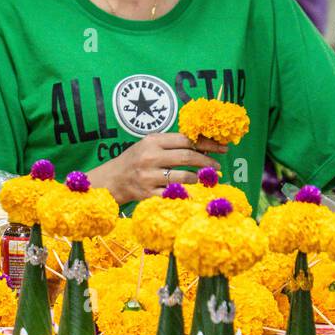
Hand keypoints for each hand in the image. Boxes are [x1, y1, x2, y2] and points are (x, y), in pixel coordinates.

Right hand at [88, 133, 226, 203]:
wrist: (112, 180)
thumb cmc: (135, 160)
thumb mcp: (149, 146)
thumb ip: (172, 145)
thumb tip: (204, 147)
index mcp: (152, 141)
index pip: (185, 140)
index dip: (206, 144)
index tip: (221, 148)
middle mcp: (150, 157)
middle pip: (186, 157)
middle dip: (207, 162)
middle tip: (217, 166)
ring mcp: (148, 177)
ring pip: (183, 177)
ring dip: (198, 179)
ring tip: (205, 179)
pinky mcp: (147, 194)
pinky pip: (173, 194)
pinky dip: (186, 193)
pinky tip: (193, 192)